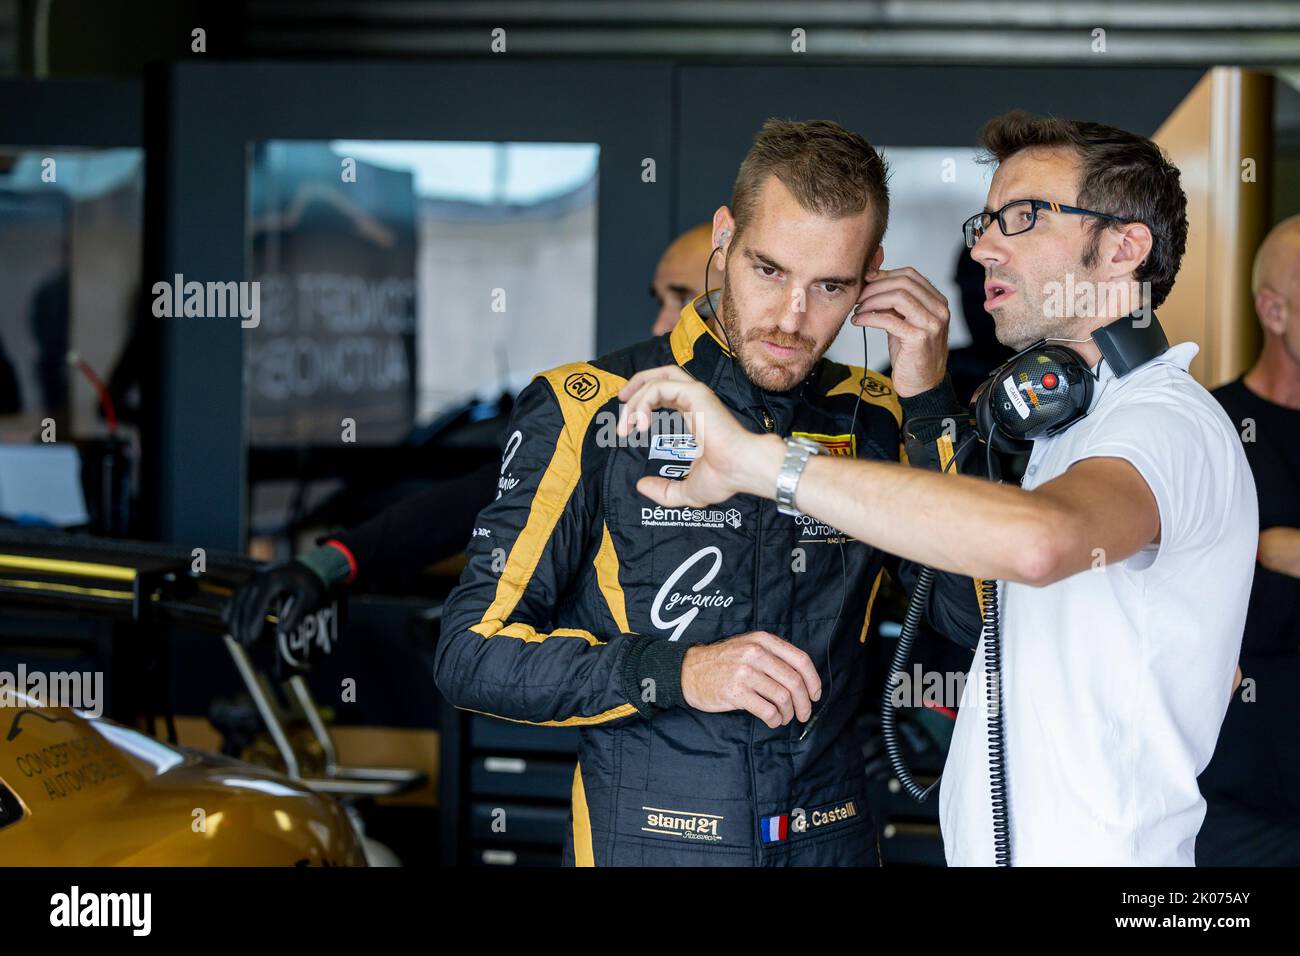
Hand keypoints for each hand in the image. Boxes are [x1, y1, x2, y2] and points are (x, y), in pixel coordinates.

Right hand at [224, 560, 328, 646]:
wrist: (303, 568)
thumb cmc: (307, 585)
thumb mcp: (309, 598)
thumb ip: (297, 614)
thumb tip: (283, 631)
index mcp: (272, 581)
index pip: (258, 604)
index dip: (253, 623)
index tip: (252, 638)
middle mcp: (258, 578)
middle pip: (244, 605)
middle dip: (242, 626)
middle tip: (244, 644)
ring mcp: (251, 579)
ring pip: (236, 601)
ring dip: (234, 621)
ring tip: (237, 639)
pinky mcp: (248, 582)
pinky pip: (234, 597)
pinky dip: (231, 610)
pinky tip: (230, 623)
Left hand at [617, 365, 784, 506]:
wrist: (741, 470)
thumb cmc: (724, 477)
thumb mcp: (685, 490)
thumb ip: (663, 490)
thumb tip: (641, 486)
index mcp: (693, 414)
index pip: (664, 394)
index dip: (642, 401)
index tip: (628, 421)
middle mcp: (694, 400)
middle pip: (659, 377)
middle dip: (634, 387)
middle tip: (619, 405)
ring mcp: (695, 394)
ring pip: (656, 380)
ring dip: (635, 398)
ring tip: (626, 425)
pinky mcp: (695, 393)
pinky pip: (659, 387)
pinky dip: (643, 402)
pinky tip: (640, 424)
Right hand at [680, 631, 821, 727]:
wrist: (689, 671)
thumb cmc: (723, 661)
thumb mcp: (748, 646)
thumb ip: (773, 656)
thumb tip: (803, 680)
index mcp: (762, 640)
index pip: (800, 660)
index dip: (813, 680)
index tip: (815, 694)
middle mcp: (755, 653)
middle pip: (794, 682)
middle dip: (805, 703)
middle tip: (804, 714)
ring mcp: (745, 673)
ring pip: (783, 698)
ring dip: (789, 713)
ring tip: (784, 718)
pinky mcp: (735, 692)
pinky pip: (767, 711)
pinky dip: (775, 720)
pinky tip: (772, 721)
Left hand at [851, 265, 950, 397]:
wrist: (922, 383)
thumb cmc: (912, 353)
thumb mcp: (905, 321)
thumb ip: (895, 303)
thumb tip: (872, 281)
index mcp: (937, 301)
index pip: (910, 275)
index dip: (884, 275)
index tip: (866, 282)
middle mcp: (939, 310)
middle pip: (903, 283)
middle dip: (875, 287)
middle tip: (858, 296)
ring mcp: (932, 324)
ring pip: (898, 297)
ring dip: (872, 301)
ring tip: (858, 309)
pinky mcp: (919, 338)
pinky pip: (889, 320)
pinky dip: (869, 318)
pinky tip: (858, 321)